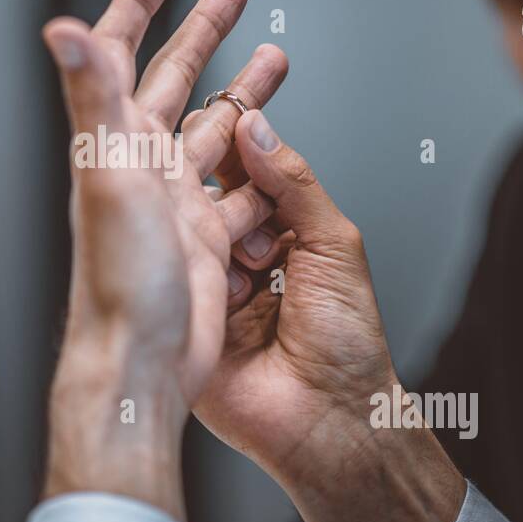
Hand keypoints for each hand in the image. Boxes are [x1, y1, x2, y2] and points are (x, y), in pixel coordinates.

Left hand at [42, 0, 287, 521]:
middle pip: (171, 77)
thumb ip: (91, 98)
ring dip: (241, 88)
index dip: (138, 0)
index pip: (117, 52)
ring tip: (275, 52)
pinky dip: (259, 155)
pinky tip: (278, 141)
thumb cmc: (118, 280)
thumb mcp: (108, 177)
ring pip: (212, 125)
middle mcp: (140, 163)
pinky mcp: (204, 234)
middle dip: (200, 28)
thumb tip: (61, 27)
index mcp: (114, 141)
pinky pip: (237, 180)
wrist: (142, 360)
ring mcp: (174, 198)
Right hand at [195, 112, 464, 521]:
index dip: (233, 135)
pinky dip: (193, 267)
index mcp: (276, 231)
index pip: (243, 169)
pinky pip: (175, 274)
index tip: (225, 101)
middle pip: (206, 191)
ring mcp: (203, 283)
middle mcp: (235, 251)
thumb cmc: (348, 342)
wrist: (330, 420)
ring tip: (252, 257)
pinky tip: (215, 273)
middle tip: (222, 169)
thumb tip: (255, 126)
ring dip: (216, 231)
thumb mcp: (334, 245)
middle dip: (212, 177)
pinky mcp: (182, 314)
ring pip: (187, 228)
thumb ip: (292, 183)